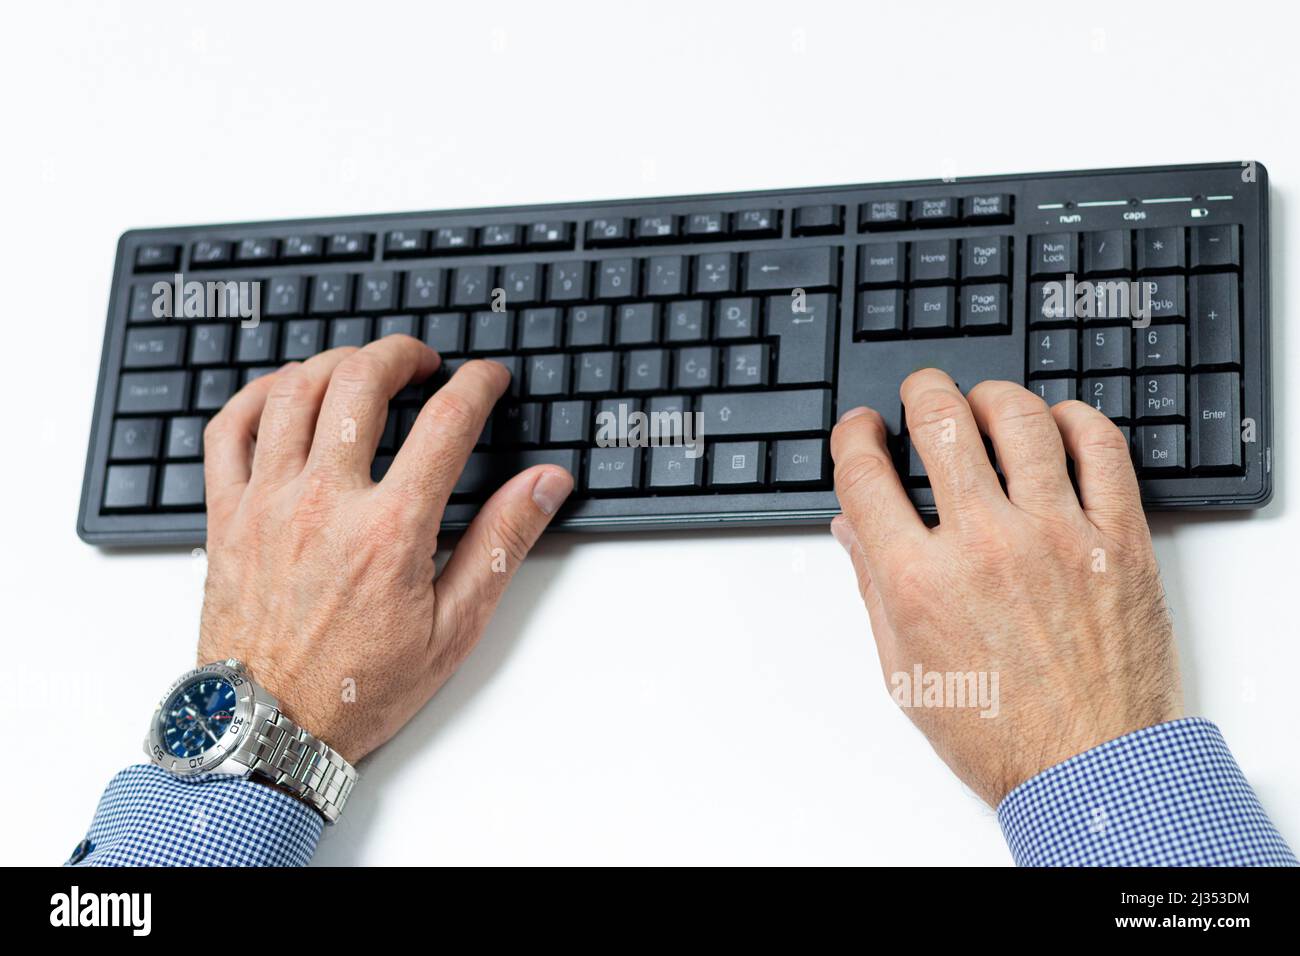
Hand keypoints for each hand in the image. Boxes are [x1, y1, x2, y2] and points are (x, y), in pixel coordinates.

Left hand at [196, 337, 573, 762]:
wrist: (269, 728)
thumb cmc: (359, 688)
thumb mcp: (454, 627)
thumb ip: (502, 544)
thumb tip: (545, 485)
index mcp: (390, 531)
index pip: (446, 422)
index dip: (478, 384)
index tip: (488, 378)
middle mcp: (325, 503)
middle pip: (361, 382)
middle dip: (402, 354)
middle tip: (423, 361)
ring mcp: (268, 504)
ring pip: (295, 391)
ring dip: (337, 362)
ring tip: (363, 369)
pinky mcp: (227, 515)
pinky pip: (228, 428)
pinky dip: (260, 394)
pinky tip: (286, 392)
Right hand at [830, 368, 1181, 805]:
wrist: (1089, 771)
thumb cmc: (998, 733)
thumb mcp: (906, 670)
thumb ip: (873, 588)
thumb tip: (852, 529)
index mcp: (918, 581)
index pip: (866, 473)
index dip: (853, 435)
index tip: (860, 429)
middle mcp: (983, 546)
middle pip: (939, 421)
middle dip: (920, 392)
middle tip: (921, 394)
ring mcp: (1054, 535)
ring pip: (1019, 419)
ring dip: (990, 396)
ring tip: (985, 405)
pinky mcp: (1116, 539)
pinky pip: (1100, 447)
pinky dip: (1073, 419)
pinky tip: (1056, 426)